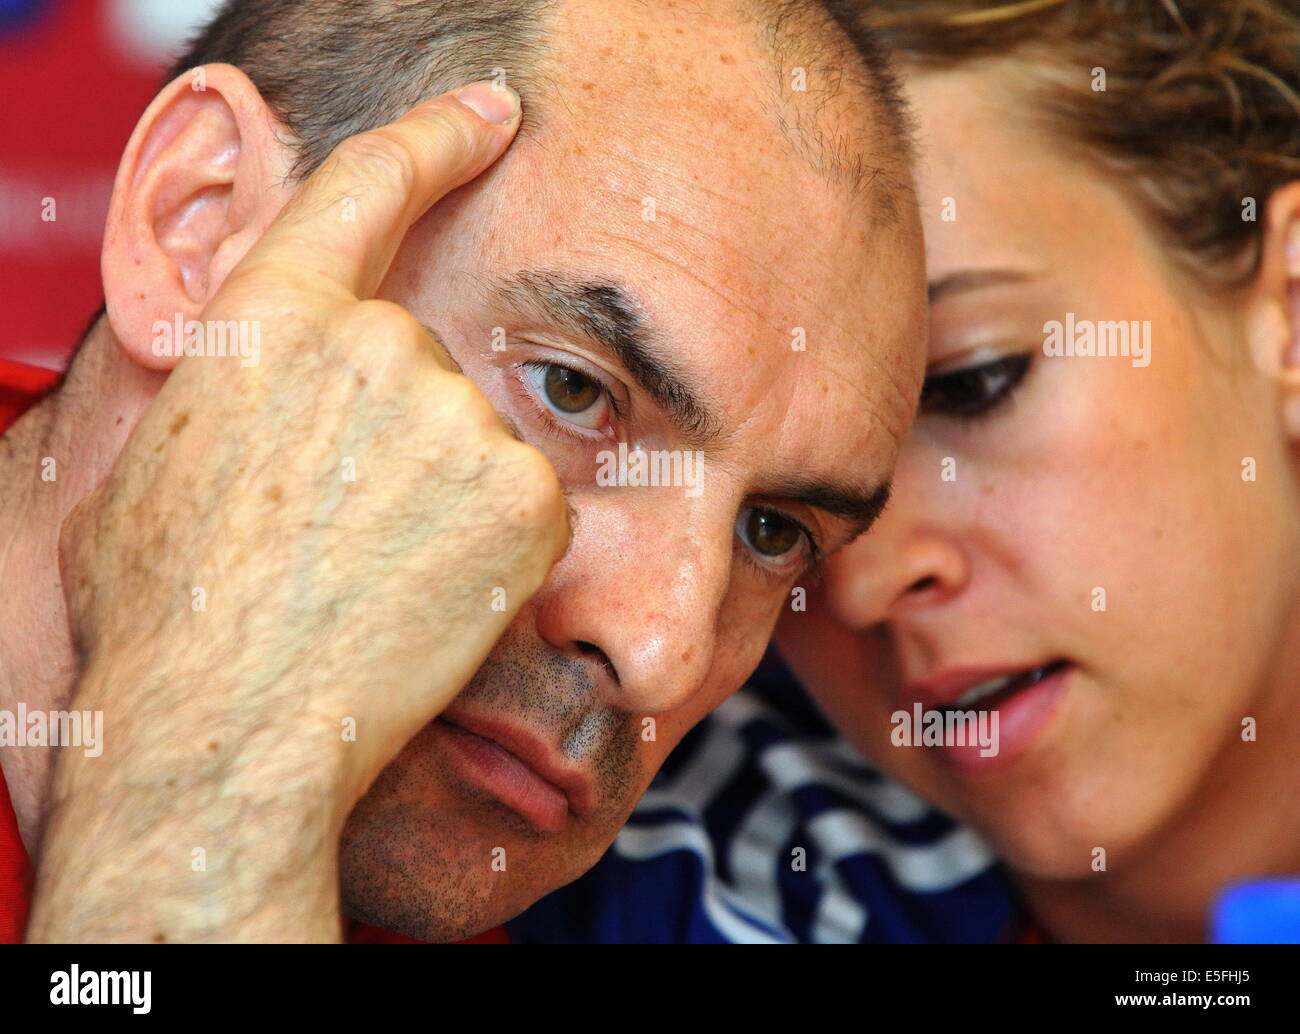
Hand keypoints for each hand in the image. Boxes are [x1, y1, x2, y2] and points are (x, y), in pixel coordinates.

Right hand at [32, 82, 567, 941]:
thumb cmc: (171, 611)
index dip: (439, 134)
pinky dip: (492, 544)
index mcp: (269, 319)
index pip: (368, 183)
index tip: (494, 109)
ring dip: (440, 495)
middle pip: (424, 358)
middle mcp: (373, 342)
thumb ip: (238, 386)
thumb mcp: (162, 461)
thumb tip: (266, 374)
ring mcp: (456, 415)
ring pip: (474, 437)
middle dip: (397, 435)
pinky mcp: (524, 495)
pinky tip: (428, 594)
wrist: (225, 728)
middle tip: (343, 528)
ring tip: (370, 572)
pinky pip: (524, 501)